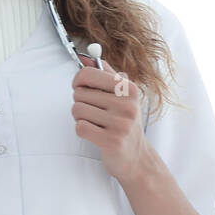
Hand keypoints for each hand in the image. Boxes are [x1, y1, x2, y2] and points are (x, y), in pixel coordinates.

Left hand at [72, 53, 147, 181]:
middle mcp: (127, 105)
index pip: (88, 73)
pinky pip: (80, 127)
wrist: (136, 157)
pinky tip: (95, 134)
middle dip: (81, 103)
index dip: (78, 80)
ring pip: (77, 110)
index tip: (80, 86)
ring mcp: (121, 124)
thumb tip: (85, 57)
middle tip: (94, 112)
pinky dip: (82, 130)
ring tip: (95, 123)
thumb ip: (105, 74)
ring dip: (80, 118)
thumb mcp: (121, 95)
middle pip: (79, 93)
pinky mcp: (112, 141)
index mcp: (129, 89)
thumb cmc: (124, 122)